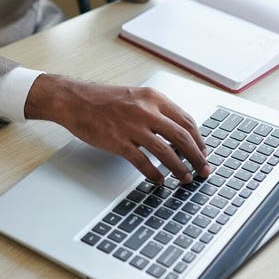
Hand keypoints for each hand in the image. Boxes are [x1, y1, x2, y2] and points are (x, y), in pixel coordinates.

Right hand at [25, 75, 209, 185]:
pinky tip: (159, 181)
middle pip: (182, 136)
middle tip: (203, 170)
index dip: (199, 140)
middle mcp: (145, 110)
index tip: (203, 152)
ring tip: (185, 179)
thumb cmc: (104, 100)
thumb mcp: (136, 97)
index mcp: (153, 98)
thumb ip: (156, 112)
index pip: (186, 120)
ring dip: (180, 168)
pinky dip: (154, 174)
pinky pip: (143, 162)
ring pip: (166, 151)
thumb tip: (177, 134)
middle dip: (197, 157)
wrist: (75, 100)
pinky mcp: (118, 141)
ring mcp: (131, 126)